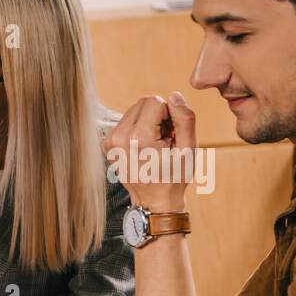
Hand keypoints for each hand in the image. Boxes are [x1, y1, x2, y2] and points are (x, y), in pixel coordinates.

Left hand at [102, 91, 196, 210]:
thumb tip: (174, 95)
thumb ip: (184, 118)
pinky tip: (145, 147)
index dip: (169, 113)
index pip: (154, 101)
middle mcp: (118, 138)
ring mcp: (109, 142)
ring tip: (155, 144)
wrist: (154, 200)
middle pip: (142, 102)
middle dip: (157, 116)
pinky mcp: (107, 145)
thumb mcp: (189, 148)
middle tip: (164, 139)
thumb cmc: (174, 176)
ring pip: (133, 110)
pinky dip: (137, 129)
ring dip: (148, 122)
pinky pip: (126, 122)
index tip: (171, 133)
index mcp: (137, 138)